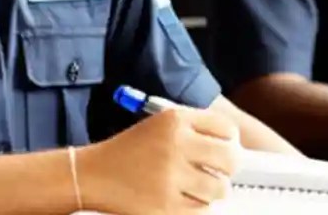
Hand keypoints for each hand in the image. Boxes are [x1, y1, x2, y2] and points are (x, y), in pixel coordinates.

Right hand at [75, 108, 240, 213]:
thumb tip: (234, 145)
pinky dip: (196, 207)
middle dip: (228, 167)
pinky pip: (202, 210)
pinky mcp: (167, 206)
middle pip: (230, 158)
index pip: (226, 128)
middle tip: (219, 171)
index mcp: (174, 121)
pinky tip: (181, 198)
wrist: (93, 174)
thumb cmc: (128, 150)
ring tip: (195, 187)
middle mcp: (175, 145)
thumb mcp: (159, 125)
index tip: (224, 148)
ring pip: (219, 189)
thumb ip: (194, 129)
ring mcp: (171, 177)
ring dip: (212, 190)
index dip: (228, 141)